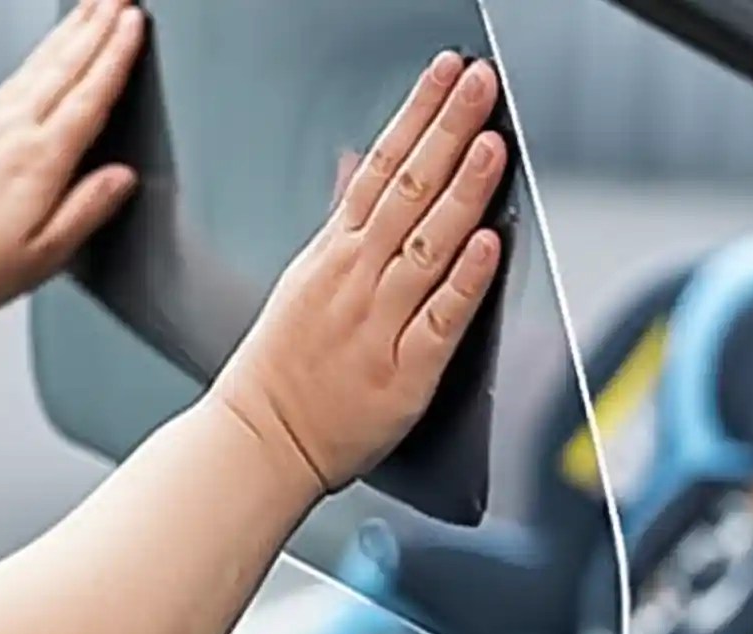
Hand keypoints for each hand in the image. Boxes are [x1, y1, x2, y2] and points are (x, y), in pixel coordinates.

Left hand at [0, 0, 144, 316]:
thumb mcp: (47, 254)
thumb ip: (88, 209)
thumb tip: (123, 178)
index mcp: (38, 162)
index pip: (89, 97)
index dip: (115, 57)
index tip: (135, 25)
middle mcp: (12, 135)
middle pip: (64, 67)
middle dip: (96, 28)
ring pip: (39, 66)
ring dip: (69, 32)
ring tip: (91, 8)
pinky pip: (16, 79)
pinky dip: (39, 56)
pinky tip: (47, 51)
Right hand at [213, 53, 507, 494]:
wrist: (261, 440)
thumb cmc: (284, 366)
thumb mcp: (303, 278)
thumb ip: (341, 220)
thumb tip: (357, 163)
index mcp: (334, 253)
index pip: (381, 167)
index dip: (418, 116)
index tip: (446, 74)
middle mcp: (356, 279)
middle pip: (408, 192)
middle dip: (446, 131)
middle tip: (479, 84)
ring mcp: (379, 323)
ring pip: (427, 246)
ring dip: (462, 193)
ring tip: (491, 145)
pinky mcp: (404, 372)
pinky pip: (439, 320)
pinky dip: (463, 282)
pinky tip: (488, 245)